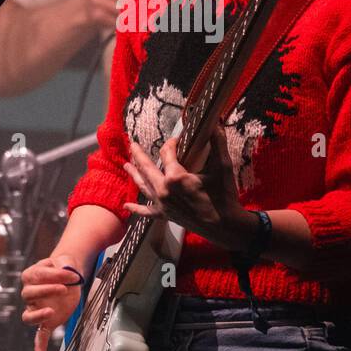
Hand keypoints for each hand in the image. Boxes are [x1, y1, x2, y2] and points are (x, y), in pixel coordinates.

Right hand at [20, 253, 84, 350]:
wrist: (69, 276)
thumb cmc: (64, 268)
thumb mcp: (66, 261)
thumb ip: (66, 264)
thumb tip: (70, 271)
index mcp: (31, 275)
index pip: (37, 275)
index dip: (54, 275)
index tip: (72, 275)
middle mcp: (30, 293)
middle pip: (29, 294)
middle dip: (47, 291)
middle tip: (63, 289)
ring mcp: (37, 308)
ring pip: (28, 315)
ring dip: (38, 315)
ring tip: (50, 312)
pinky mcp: (46, 321)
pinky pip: (39, 335)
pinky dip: (39, 346)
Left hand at [122, 126, 253, 250]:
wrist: (225, 226)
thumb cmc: (224, 196)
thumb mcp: (223, 167)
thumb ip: (218, 143)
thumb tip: (216, 124)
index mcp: (176, 177)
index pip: (167, 153)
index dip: (171, 144)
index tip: (177, 139)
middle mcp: (164, 190)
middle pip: (147, 168)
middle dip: (139, 155)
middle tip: (132, 144)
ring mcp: (162, 204)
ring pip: (144, 186)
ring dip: (134, 175)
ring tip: (126, 165)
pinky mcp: (165, 216)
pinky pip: (147, 212)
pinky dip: (136, 209)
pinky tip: (126, 206)